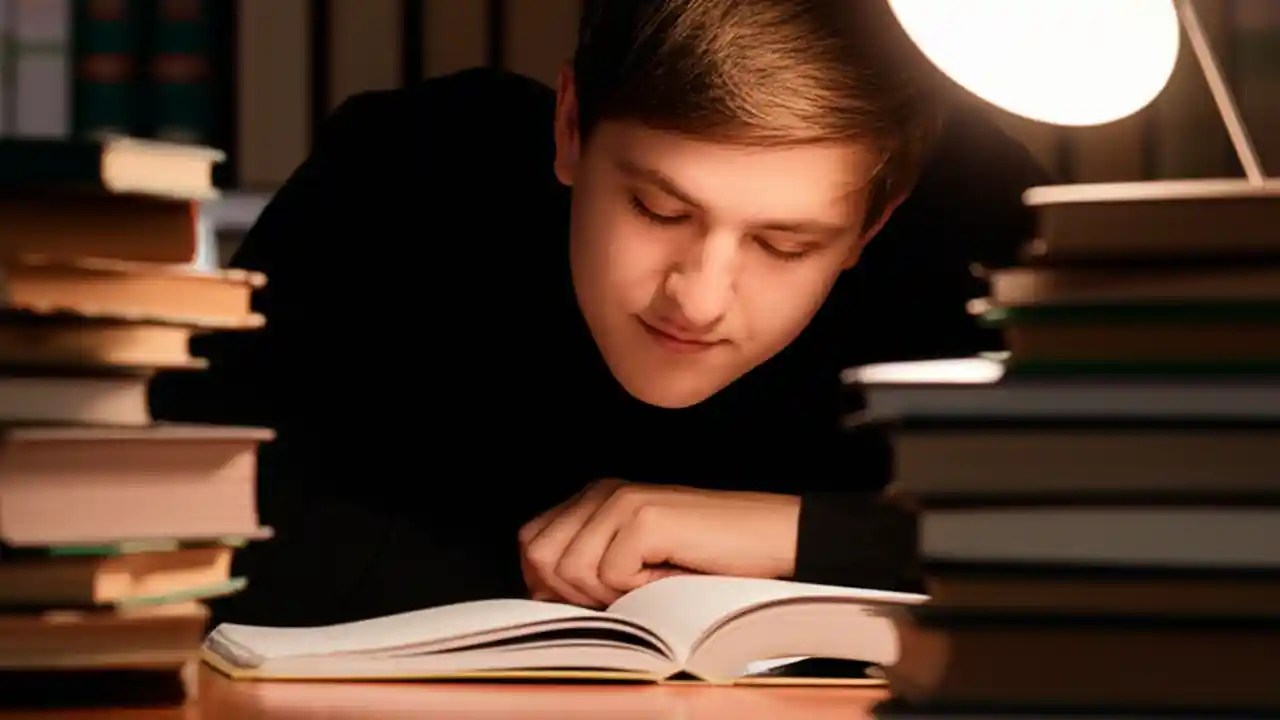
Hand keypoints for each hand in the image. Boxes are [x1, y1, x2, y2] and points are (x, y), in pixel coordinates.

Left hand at [517, 479, 800, 607]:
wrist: (769, 540)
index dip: (547, 580)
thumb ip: (585, 565)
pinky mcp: (644, 517)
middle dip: (575, 591)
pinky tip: (669, 572)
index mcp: (594, 497)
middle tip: (625, 590)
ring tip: (650, 579)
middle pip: (542, 555)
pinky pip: (612, 576)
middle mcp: (602, 492)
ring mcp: (622, 500)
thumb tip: (538, 592)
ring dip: (611, 592)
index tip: (592, 596)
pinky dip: (641, 589)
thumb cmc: (705, 558)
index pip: (531, 540)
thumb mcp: (632, 561)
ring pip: (572, 570)